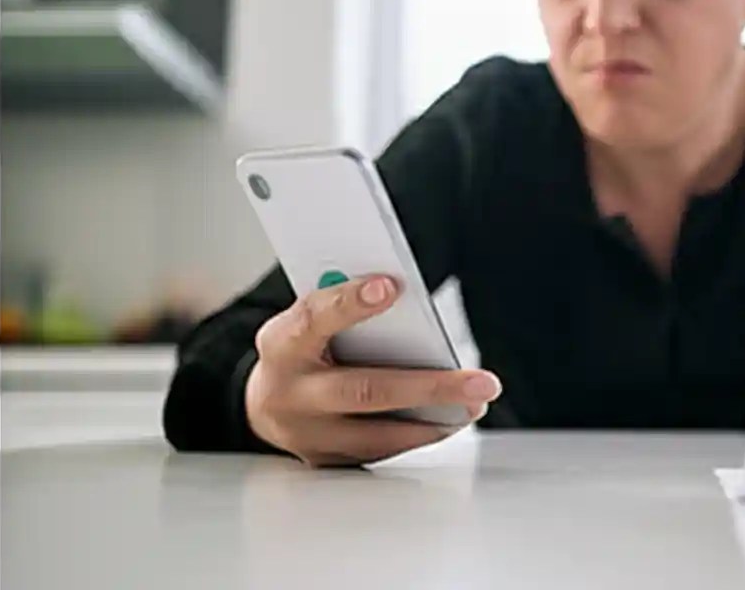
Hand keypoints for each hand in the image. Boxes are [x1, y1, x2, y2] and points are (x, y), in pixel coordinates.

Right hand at [246, 275, 502, 466]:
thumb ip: (344, 309)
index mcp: (282, 343)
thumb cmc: (302, 348)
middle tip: (481, 382)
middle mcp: (290, 393)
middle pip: (364, 390)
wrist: (263, 401)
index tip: (390, 286)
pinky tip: (451, 420)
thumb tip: (401, 296)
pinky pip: (379, 451)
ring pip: (377, 434)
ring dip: (434, 420)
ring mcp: (307, 434)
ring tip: (476, 403)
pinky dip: (419, 435)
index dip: (350, 303)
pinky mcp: (325, 459)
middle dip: (430, 386)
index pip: (314, 319)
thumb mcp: (310, 320)